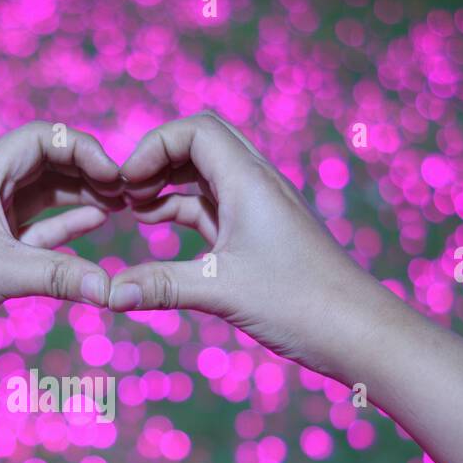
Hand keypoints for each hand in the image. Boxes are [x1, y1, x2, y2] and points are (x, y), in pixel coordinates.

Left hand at [0, 121, 123, 390]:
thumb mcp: (1, 271)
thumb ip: (61, 274)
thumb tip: (112, 291)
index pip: (41, 139)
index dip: (82, 150)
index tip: (116, 176)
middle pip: (45, 164)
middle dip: (87, 174)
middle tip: (128, 192)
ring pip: (42, 197)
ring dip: (79, 199)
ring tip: (121, 206)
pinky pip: (34, 228)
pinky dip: (63, 225)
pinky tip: (95, 222)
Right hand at [111, 112, 389, 376]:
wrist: (357, 331)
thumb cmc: (301, 304)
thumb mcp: (220, 291)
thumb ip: (160, 286)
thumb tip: (106, 295)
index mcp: (249, 181)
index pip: (195, 130)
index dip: (153, 146)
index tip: (125, 183)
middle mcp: (256, 185)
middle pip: (198, 145)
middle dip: (156, 161)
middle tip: (124, 194)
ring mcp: (259, 210)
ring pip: (204, 177)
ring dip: (167, 186)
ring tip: (131, 210)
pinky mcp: (260, 236)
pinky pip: (212, 208)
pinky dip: (181, 211)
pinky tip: (157, 230)